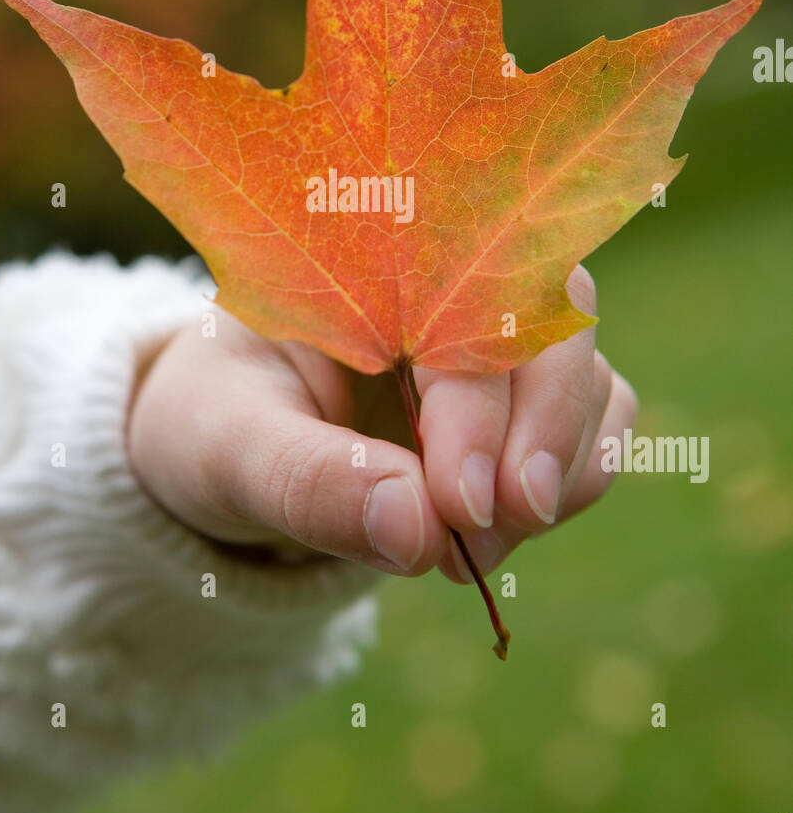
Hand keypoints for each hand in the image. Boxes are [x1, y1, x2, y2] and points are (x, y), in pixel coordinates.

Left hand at [127, 265, 636, 579]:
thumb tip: (417, 532)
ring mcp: (501, 342)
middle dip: (542, 436)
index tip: (462, 504)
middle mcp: (457, 283)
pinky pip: (597, 425)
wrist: (228, 448)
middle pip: (557, 326)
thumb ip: (309, 481)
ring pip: (589, 381)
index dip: (479, 403)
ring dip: (557, 473)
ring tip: (469, 553)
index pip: (463, 304)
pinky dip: (571, 483)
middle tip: (485, 536)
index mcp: (380, 259)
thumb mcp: (228, 446)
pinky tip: (496, 534)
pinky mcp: (527, 399)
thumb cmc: (216, 422)